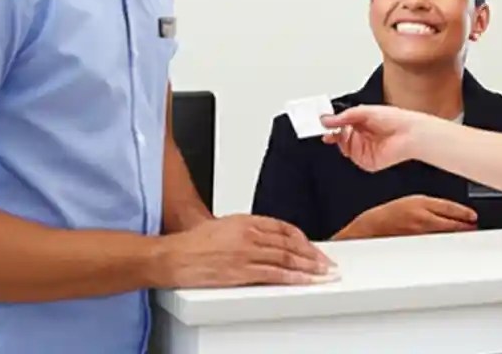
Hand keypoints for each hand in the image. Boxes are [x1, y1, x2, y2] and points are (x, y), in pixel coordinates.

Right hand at [154, 214, 337, 288]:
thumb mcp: (224, 226)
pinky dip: (292, 278)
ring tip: (322, 274)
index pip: (284, 227)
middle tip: (326, 263)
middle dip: (312, 254)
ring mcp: (246, 252)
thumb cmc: (192, 243)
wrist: (174, 255)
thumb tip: (266, 241)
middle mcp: (249, 233)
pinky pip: (273, 274)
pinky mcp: (241, 271)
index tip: (313, 248)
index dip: (303, 239)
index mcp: (246, 220)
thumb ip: (247, 231)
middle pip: (289, 243)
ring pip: (286, 258)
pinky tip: (303, 281)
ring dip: (308, 267)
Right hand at [321, 104, 430, 171]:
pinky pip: (353, 159)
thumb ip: (344, 116)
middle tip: (325, 129)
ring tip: (339, 133)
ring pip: (344, 148)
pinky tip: (352, 143)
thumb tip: (326, 119)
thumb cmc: (394, 119)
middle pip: (339, 137)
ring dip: (340, 141)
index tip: (321, 122)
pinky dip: (350, 152)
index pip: (340, 124)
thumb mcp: (364, 111)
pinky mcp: (367, 161)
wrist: (409, 133)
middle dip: (332, 133)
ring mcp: (364, 149)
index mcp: (361, 122)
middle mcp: (362, 136)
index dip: (331, 124)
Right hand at [338, 195, 477, 238]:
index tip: (473, 216)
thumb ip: (433, 206)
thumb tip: (454, 213)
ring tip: (464, 236)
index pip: (450, 208)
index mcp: (422, 204)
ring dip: (458, 237)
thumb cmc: (390, 215)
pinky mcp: (418, 247)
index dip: (465, 213)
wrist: (371, 229)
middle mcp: (423, 219)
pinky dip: (445, 246)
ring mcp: (421, 235)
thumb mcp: (413, 201)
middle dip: (465, 227)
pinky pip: (437, 246)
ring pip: (447, 237)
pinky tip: (449, 246)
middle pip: (452, 224)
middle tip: (472, 228)